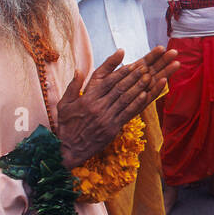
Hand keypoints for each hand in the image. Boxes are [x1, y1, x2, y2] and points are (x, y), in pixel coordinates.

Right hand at [55, 46, 178, 168]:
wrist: (69, 149)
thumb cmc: (66, 125)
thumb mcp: (64, 104)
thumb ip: (73, 86)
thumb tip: (79, 70)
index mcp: (87, 100)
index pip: (107, 82)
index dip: (121, 72)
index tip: (131, 64)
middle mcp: (98, 107)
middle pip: (119, 88)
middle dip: (133, 77)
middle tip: (145, 67)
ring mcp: (106, 118)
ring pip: (126, 99)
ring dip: (139, 87)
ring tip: (149, 77)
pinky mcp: (112, 128)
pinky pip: (127, 114)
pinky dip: (137, 103)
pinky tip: (146, 95)